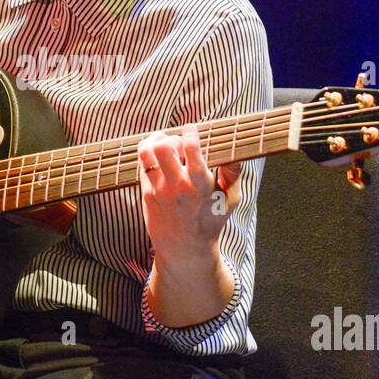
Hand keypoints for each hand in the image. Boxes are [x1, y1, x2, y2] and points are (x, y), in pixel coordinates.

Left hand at [137, 123, 241, 266]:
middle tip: (178, 143)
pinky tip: (159, 157)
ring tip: (163, 142)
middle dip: (171, 138)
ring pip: (146, 152)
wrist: (184, 249)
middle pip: (163, 147)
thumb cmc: (210, 222)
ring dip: (154, 141)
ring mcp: (158, 190)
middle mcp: (177, 187)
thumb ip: (234, 174)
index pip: (191, 151)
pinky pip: (142, 164)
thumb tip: (235, 152)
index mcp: (200, 186)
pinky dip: (149, 154)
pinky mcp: (146, 193)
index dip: (190, 133)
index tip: (192, 128)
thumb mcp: (230, 200)